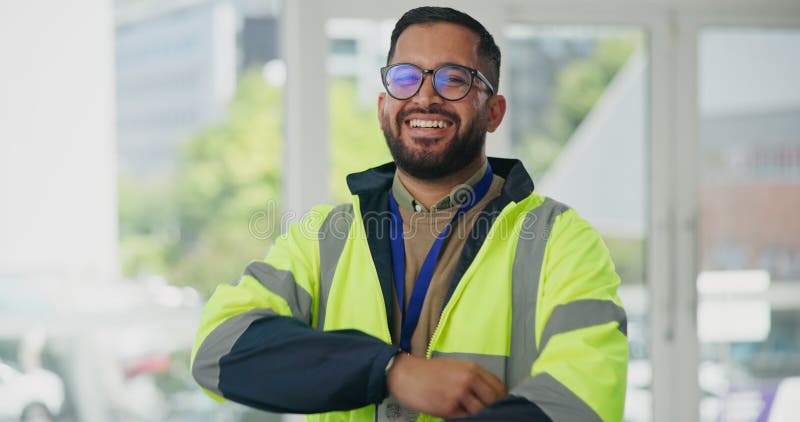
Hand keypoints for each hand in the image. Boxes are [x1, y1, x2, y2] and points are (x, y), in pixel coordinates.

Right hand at [386, 353, 506, 418]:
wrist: (406, 375)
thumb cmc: (430, 371)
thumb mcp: (455, 367)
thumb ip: (473, 378)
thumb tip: (489, 394)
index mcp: (472, 369)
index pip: (498, 387)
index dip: (502, 398)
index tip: (499, 404)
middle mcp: (468, 380)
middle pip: (493, 401)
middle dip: (493, 409)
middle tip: (489, 414)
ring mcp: (459, 395)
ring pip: (480, 412)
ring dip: (478, 416)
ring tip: (472, 414)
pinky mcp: (449, 409)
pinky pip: (464, 419)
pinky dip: (464, 419)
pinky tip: (459, 416)